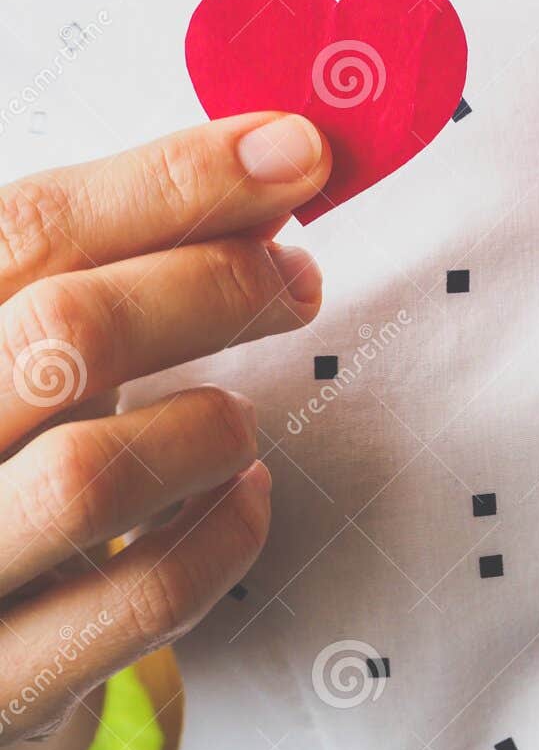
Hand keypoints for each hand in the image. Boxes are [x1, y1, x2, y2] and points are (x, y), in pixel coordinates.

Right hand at [0, 114, 327, 749]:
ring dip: (212, 426)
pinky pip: (143, 599)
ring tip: (235, 420)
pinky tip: (244, 496)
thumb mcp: (30, 339)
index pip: (27, 226)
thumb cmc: (1, 456)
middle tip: (298, 279)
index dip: (176, 178)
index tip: (295, 150)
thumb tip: (271, 166)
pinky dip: (227, 535)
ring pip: (98, 474)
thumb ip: (121, 259)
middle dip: (214, 286)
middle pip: (66, 334)